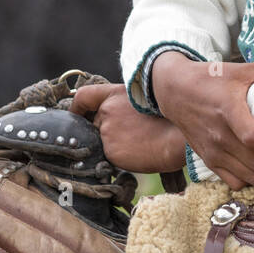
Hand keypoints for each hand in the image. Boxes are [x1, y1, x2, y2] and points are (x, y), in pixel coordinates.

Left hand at [70, 83, 185, 172]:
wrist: (177, 138)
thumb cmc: (166, 119)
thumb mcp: (143, 100)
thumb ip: (122, 105)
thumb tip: (110, 115)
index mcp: (114, 94)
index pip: (84, 97)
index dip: (77, 107)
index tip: (76, 115)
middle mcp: (106, 111)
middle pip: (95, 125)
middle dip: (106, 131)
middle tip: (130, 135)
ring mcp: (106, 131)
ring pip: (102, 142)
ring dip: (115, 145)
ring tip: (139, 143)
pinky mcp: (109, 150)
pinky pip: (109, 157)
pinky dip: (120, 157)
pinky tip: (138, 152)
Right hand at [150, 51, 253, 189]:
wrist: (174, 91)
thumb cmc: (208, 79)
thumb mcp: (236, 70)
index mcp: (228, 111)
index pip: (253, 138)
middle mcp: (219, 136)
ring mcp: (213, 151)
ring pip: (248, 177)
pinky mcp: (209, 160)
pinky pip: (234, 182)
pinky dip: (252, 180)